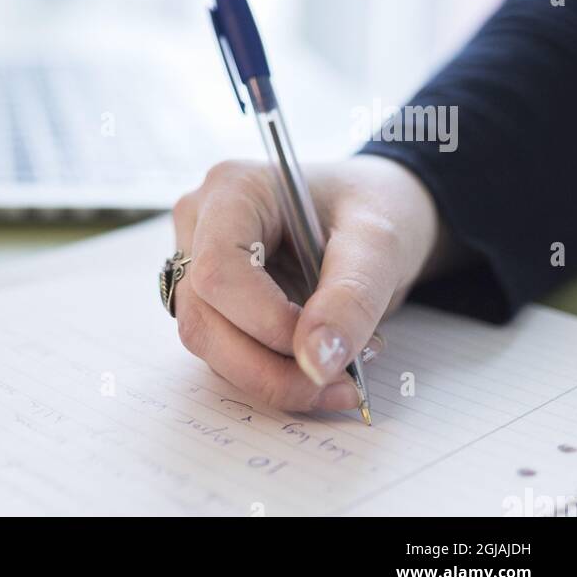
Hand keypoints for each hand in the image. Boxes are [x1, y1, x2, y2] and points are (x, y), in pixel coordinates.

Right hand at [170, 154, 441, 411]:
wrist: (376, 209)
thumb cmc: (373, 206)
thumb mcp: (378, 243)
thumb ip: (350, 298)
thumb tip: (316, 363)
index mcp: (233, 189)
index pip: (219, 270)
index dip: (265, 323)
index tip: (326, 351)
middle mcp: (200, 223)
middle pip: (202, 316)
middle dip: (268, 368)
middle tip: (341, 387)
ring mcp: (198, 260)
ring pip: (208, 342)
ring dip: (271, 377)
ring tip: (342, 376)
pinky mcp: (211, 297)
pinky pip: (224, 351)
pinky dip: (272, 372)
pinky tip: (322, 363)